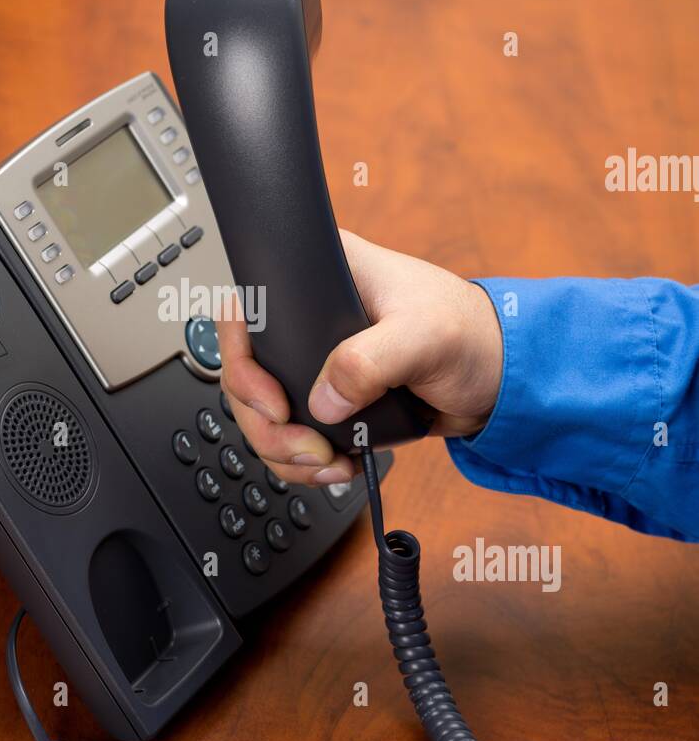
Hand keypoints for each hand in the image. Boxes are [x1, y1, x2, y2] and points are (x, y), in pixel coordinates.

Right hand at [217, 231, 503, 486]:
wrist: (499, 379)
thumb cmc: (470, 333)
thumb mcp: (423, 336)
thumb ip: (371, 360)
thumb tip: (324, 400)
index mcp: (320, 277)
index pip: (245, 310)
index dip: (240, 360)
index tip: (271, 400)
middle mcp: (305, 319)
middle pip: (244, 374)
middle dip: (266, 423)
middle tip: (305, 446)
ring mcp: (314, 363)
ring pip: (262, 412)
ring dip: (284, 450)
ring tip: (326, 461)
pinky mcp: (330, 399)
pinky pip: (291, 435)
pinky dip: (305, 461)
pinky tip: (338, 463)